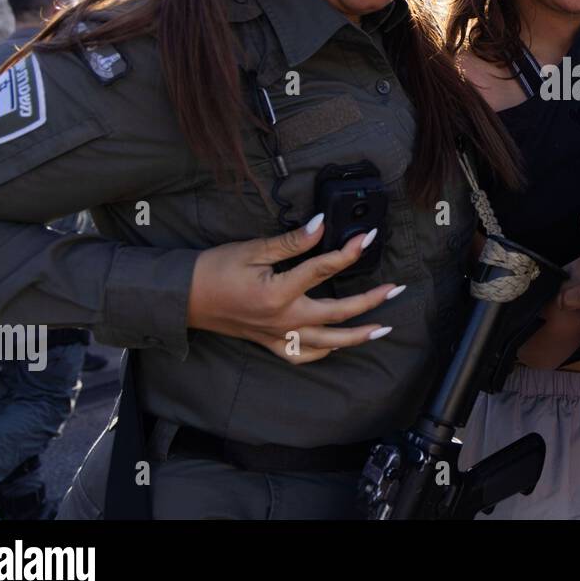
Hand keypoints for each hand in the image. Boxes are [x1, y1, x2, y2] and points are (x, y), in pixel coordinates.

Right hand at [188, 214, 402, 364]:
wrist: (183, 298)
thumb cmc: (214, 270)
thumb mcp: (251, 249)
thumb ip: (290, 241)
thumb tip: (320, 225)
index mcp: (278, 292)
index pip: (323, 269)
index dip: (349, 252)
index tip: (368, 239)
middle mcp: (282, 319)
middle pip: (337, 314)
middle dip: (370, 302)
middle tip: (396, 290)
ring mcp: (277, 335)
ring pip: (327, 342)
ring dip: (358, 335)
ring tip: (383, 328)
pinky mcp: (269, 343)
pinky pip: (303, 355)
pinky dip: (324, 352)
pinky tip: (338, 345)